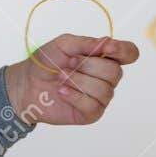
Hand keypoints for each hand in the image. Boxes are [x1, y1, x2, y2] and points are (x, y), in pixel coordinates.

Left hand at [5, 35, 139, 125]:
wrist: (26, 84)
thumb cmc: (46, 62)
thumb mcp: (63, 44)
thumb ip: (86, 42)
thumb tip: (107, 43)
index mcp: (104, 58)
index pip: (129, 53)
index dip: (123, 50)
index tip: (108, 47)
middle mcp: (106, 78)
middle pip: (115, 72)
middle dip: (88, 66)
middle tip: (68, 63)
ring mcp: (100, 97)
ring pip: (104, 90)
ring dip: (78, 81)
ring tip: (61, 78)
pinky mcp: (91, 113)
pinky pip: (93, 105)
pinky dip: (74, 96)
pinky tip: (62, 91)